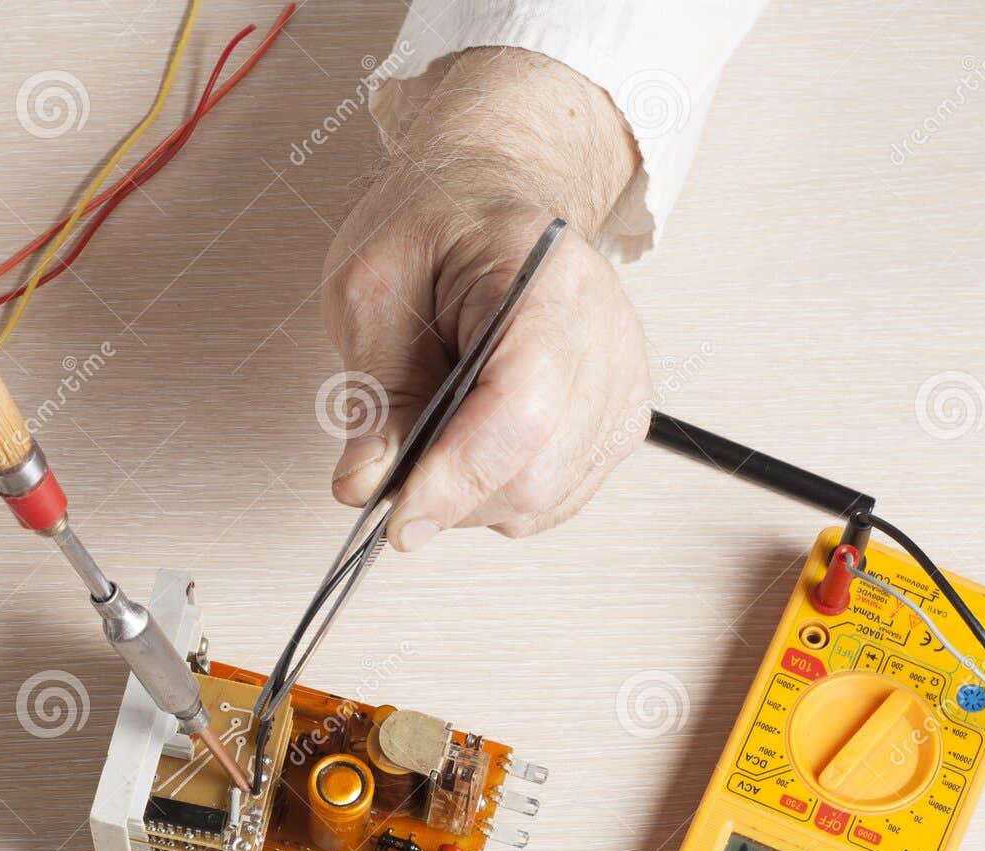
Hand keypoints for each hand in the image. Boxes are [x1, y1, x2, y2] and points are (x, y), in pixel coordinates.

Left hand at [322, 48, 650, 544]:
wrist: (490, 197)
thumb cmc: (435, 225)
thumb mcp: (371, 289)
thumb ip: (373, 393)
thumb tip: (363, 483)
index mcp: (546, 279)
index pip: (521, 408)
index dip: (458, 476)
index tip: (398, 520)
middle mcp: (605, 335)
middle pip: (535, 470)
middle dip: (449, 492)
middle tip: (390, 465)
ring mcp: (621, 385)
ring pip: (543, 499)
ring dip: (468, 497)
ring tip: (433, 434)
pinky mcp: (616, 424)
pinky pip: (552, 500)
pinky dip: (495, 496)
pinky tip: (467, 447)